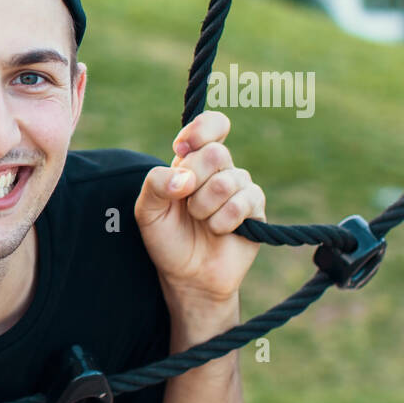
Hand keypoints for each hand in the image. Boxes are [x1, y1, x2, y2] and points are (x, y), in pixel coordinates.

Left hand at [134, 111, 265, 304]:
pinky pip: (244, 202)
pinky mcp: (256, 208)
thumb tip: (184, 177)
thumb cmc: (167, 240)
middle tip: (186, 204)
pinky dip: (223, 220)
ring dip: (205, 207)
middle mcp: (219, 169)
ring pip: (228, 181)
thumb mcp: (147, 211)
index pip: (211, 125)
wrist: (188, 277)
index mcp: (193, 162)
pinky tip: (218, 231)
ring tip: (201, 222)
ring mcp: (240, 187)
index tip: (181, 148)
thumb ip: (156, 184)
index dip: (201, 130)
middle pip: (215, 153)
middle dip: (194, 182)